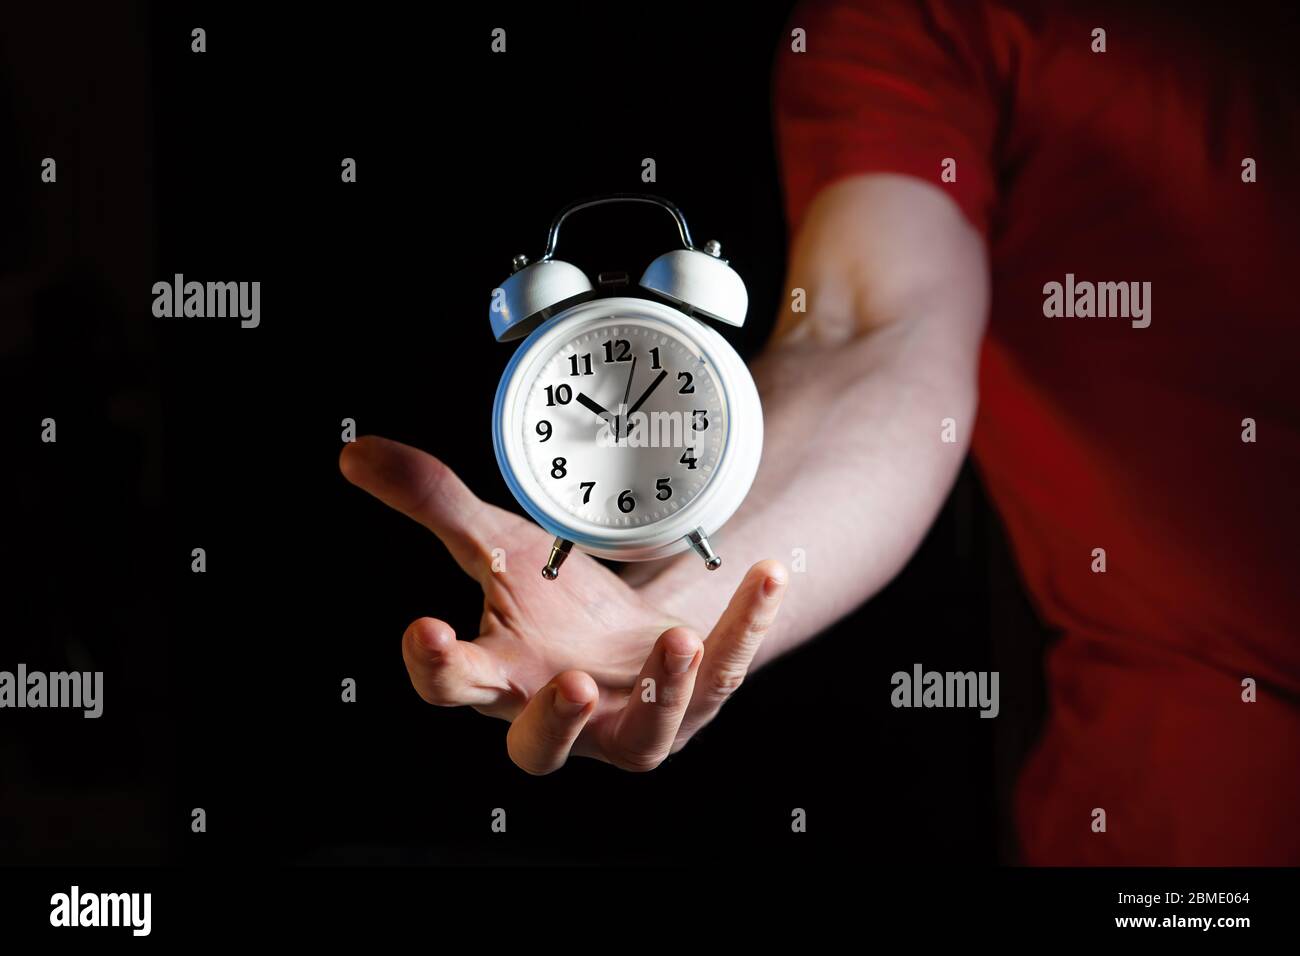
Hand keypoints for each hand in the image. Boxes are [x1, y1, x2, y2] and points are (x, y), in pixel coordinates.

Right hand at [339, 435, 787, 773]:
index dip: (435, 666)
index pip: (453, 685)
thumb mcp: (496, 544)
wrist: (628, 633)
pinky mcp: (693, 703)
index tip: (424, 628)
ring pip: (646, 734)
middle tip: (573, 683)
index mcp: (502, 674)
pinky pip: (726, 674)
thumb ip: (431, 503)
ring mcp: (632, 720)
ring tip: (675, 640)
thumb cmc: (555, 605)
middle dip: (556, 721)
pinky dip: (748, 628)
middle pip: (541, 747)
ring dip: (663, 689)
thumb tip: (356, 452)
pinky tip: (765, 575)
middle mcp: (562, 709)